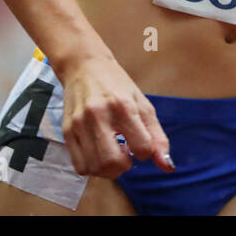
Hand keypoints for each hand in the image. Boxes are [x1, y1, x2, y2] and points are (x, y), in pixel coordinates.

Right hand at [58, 55, 173, 177]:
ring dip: (107, 169)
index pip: (142, 148)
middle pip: (113, 163)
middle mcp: (99, 115)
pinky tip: (97, 153)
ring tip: (110, 153)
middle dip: (124, 166)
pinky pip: (80, 166)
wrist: (84, 66)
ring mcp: (80, 124)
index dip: (145, 151)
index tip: (140, 143)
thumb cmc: (116, 85)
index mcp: (123, 107)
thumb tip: (168, 167)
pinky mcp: (67, 131)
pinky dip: (92, 168)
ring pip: (95, 168)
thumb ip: (157, 137)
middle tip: (124, 153)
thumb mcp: (142, 105)